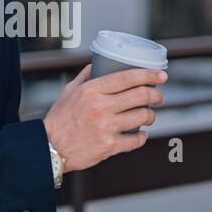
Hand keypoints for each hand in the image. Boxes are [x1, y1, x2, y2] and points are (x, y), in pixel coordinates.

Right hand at [42, 63, 166, 172]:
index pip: (128, 77)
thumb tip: (99, 62)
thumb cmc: (59, 118)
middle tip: (158, 97)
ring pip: (143, 117)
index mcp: (91, 90)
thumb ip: (86, 76)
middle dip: (156, 95)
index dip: (150, 75)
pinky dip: (142, 137)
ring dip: (151, 116)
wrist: (49, 148)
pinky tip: (141, 135)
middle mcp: (100, 107)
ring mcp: (106, 127)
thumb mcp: (69, 91)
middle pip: (141, 96)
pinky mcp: (109, 146)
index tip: (162, 75)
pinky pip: (136, 140)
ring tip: (149, 116)